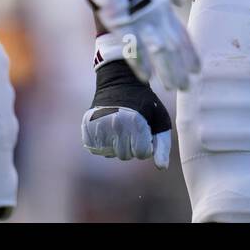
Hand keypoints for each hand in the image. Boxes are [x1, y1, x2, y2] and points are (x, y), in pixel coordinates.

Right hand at [54, 0, 198, 90]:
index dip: (190, 53)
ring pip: (160, 51)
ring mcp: (142, 20)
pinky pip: (135, 48)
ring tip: (173, 87)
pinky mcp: (123, 23)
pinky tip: (146, 78)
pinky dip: (141, 64)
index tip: (198, 69)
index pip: (182, 34)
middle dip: (181, 68)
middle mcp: (158, 16)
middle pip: (174, 47)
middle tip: (187, 86)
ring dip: (167, 70)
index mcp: (164, 6)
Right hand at [82, 39, 172, 168]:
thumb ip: (162, 145)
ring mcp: (99, 125)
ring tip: (119, 126)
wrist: (119, 82)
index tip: (144, 129)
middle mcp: (116, 124)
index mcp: (136, 122)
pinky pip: (95, 149)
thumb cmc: (144, 102)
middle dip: (131, 145)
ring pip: (110, 153)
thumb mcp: (159, 119)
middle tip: (130, 126)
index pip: (142, 153)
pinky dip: (102, 143)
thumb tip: (161, 168)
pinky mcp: (87, 126)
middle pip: (125, 155)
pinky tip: (106, 128)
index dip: (146, 144)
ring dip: (116, 144)